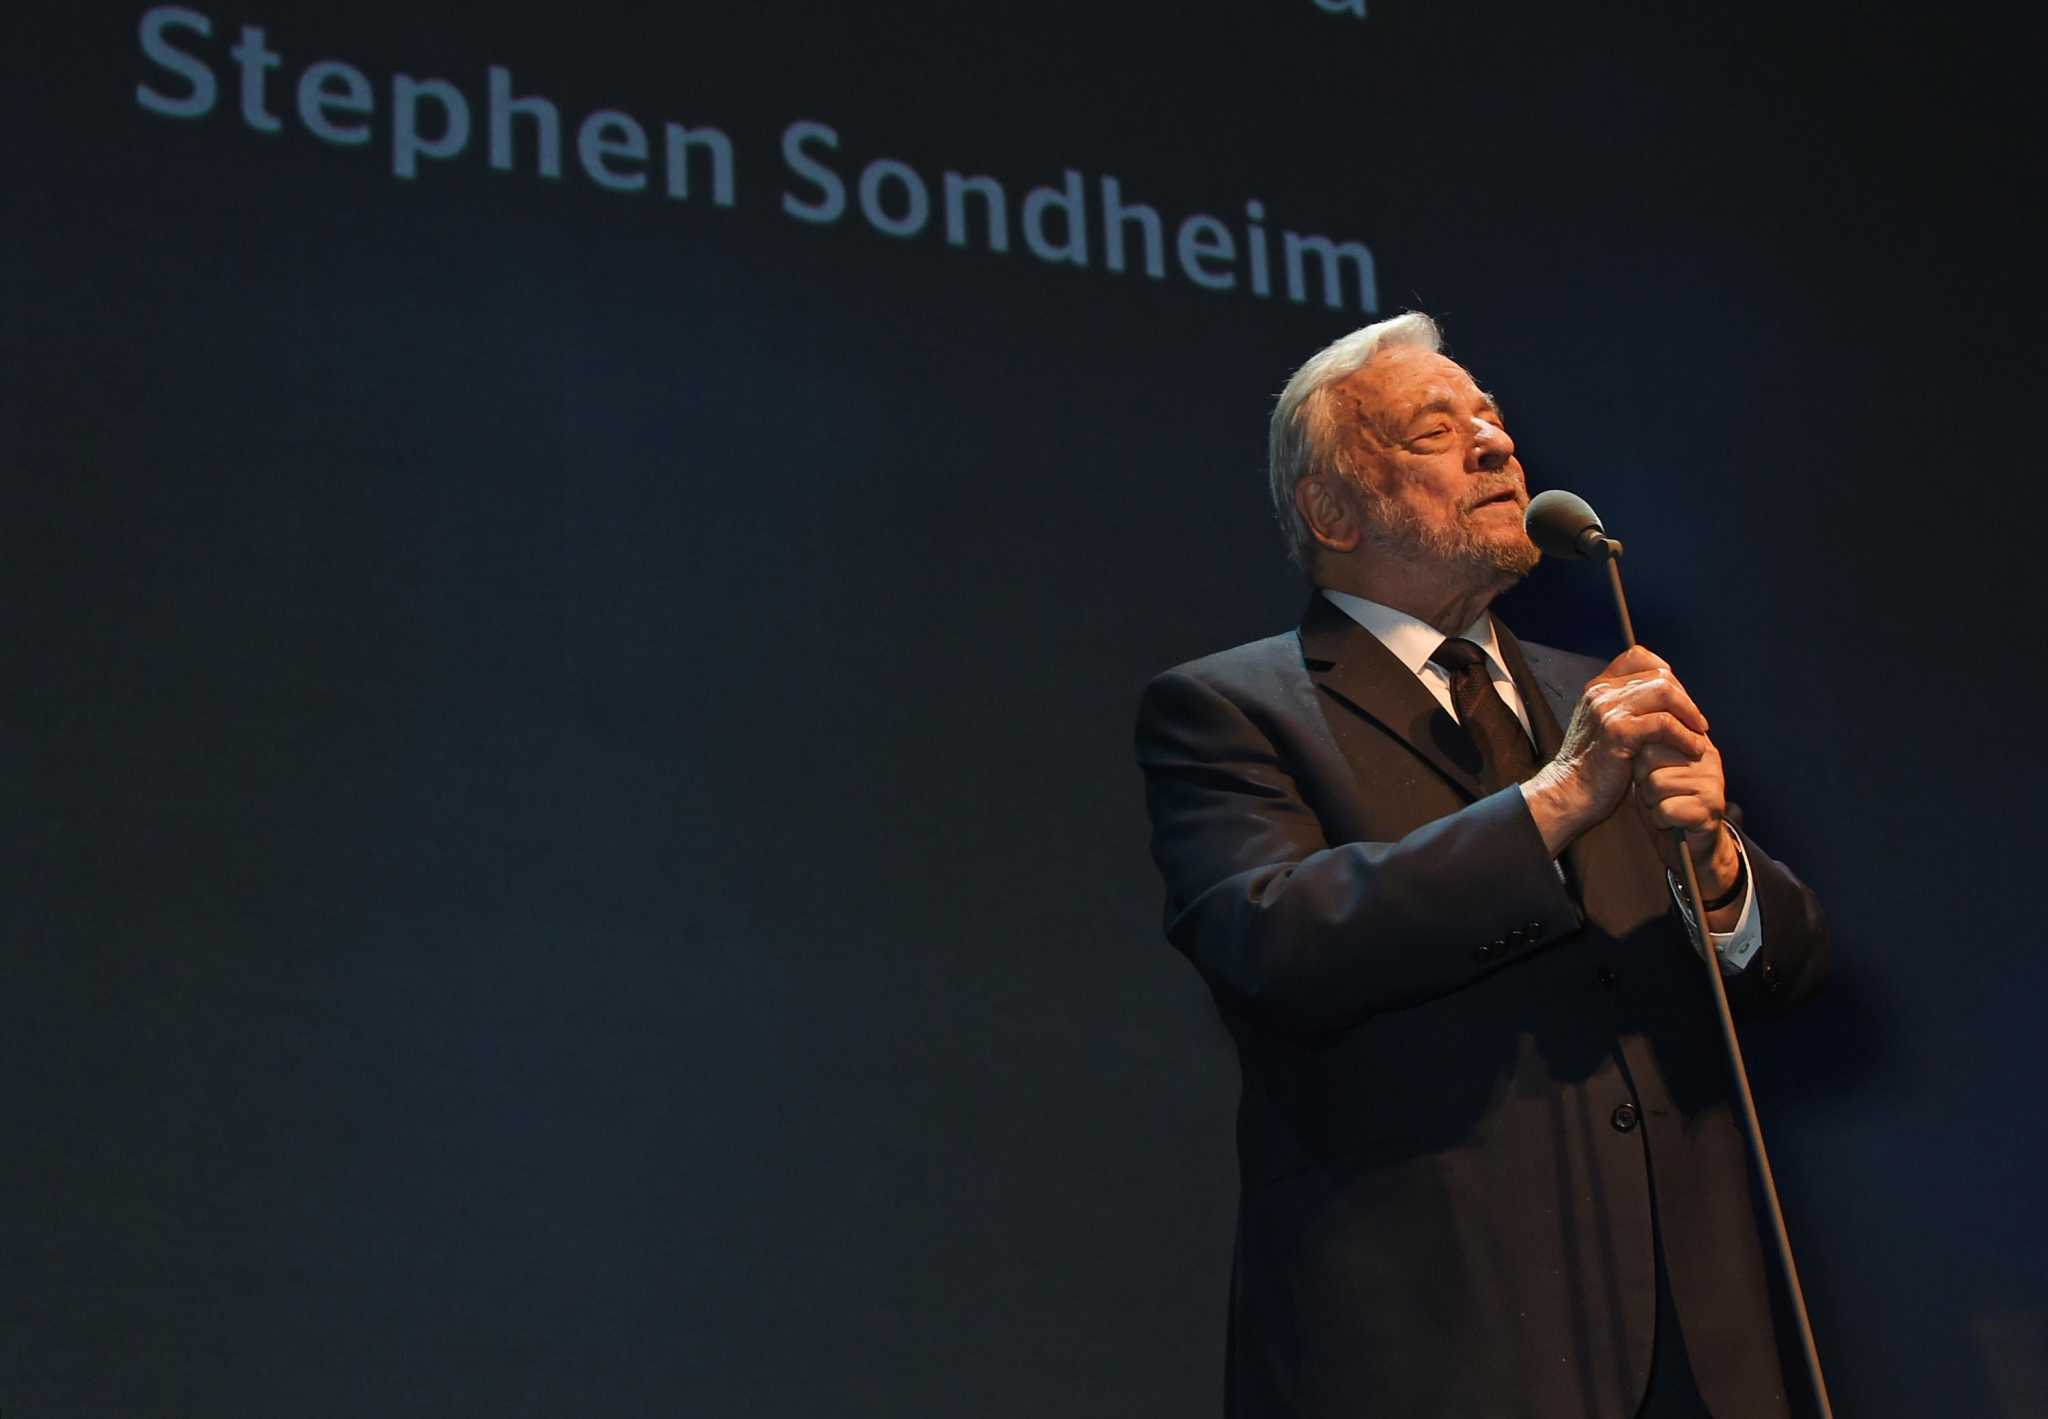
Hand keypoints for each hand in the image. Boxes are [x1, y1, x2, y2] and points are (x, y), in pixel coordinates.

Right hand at [1521, 646, 1710, 855]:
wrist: (1568, 793)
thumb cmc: (1593, 766)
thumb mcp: (1605, 727)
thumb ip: (1627, 708)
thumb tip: (1668, 697)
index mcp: (1598, 687)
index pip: (1639, 656)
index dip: (1667, 673)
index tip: (1679, 701)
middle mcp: (1601, 691)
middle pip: (1660, 675)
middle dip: (1686, 700)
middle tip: (1697, 724)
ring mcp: (1608, 709)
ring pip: (1665, 692)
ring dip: (1690, 714)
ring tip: (1699, 735)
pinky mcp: (1617, 732)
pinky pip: (1664, 723)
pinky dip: (1685, 736)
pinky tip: (1692, 749)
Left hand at [1634, 740, 1741, 904]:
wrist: (1691, 845)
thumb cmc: (1666, 801)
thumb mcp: (1652, 768)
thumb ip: (1646, 744)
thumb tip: (1627, 724)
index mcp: (1695, 741)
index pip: (1653, 732)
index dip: (1639, 758)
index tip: (1649, 772)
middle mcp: (1708, 757)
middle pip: (1649, 756)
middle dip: (1642, 779)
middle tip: (1657, 793)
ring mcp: (1712, 782)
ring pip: (1655, 783)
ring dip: (1651, 801)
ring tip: (1665, 805)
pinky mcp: (1710, 808)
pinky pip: (1665, 808)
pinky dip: (1659, 818)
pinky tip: (1670, 821)